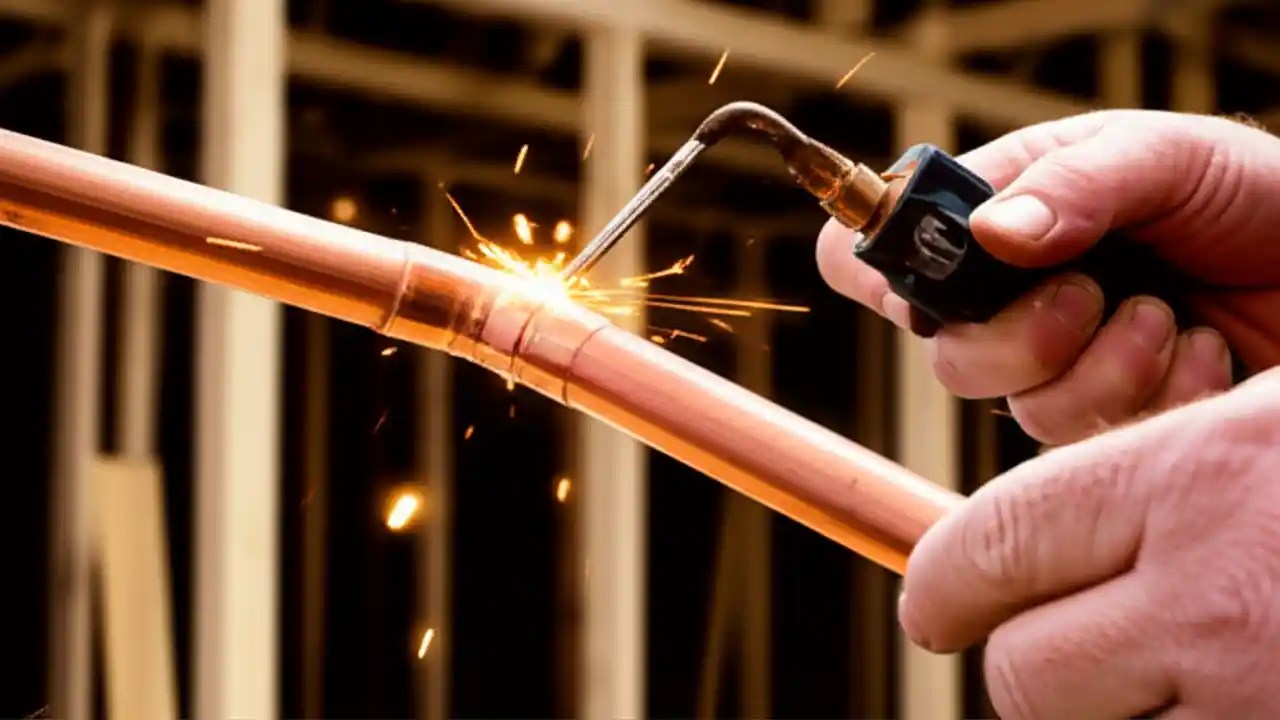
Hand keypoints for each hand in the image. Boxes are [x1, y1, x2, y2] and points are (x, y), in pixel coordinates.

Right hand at [816, 110, 1279, 444]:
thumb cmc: (1250, 195)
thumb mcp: (1167, 156)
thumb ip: (1078, 181)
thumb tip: (991, 233)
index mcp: (993, 223)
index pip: (874, 254)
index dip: (878, 274)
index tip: (947, 278)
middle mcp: (1009, 302)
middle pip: (947, 357)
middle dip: (1022, 338)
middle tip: (1093, 293)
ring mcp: (1059, 369)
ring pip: (1025, 411)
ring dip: (1108, 368)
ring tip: (1170, 319)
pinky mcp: (1112, 425)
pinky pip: (1099, 447)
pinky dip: (1159, 398)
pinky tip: (1201, 358)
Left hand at [898, 370, 1279, 718]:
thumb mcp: (1278, 420)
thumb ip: (1175, 459)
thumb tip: (1067, 515)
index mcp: (1202, 472)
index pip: (999, 537)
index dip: (942, 581)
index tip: (930, 602)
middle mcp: (1214, 594)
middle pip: (1022, 669)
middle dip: (1033, 660)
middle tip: (1075, 642)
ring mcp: (1253, 696)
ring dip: (1122, 706)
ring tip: (1197, 657)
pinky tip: (1247, 688)